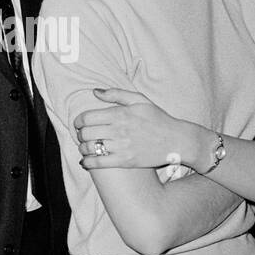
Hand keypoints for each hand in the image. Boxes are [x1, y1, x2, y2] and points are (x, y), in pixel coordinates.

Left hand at [75, 88, 200, 169]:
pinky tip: (85, 162)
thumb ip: (116, 94)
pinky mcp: (125, 161)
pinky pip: (99, 163)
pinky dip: (87, 163)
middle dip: (80, 134)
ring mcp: (122, 146)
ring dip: (83, 148)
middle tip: (82, 136)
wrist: (176, 140)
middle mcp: (119, 130)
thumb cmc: (158, 119)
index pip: (87, 118)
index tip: (79, 124)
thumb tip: (95, 92)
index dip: (78, 121)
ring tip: (86, 147)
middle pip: (85, 133)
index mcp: (120, 114)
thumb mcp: (140, 100)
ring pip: (90, 148)